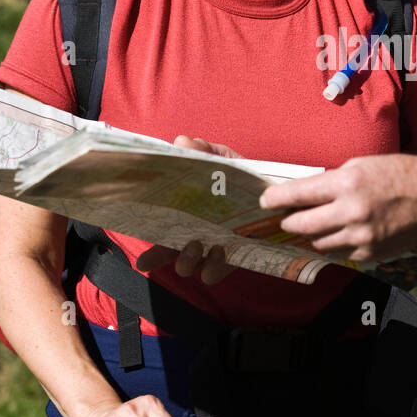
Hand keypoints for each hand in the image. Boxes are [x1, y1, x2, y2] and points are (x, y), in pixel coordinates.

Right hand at [135, 134, 241, 284]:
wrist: (275, 193)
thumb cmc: (242, 177)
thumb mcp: (223, 160)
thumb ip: (204, 151)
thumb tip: (182, 142)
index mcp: (183, 213)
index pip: (156, 228)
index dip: (144, 239)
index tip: (140, 252)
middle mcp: (191, 235)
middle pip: (163, 253)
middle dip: (156, 256)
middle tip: (167, 245)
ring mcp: (209, 250)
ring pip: (186, 267)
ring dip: (186, 259)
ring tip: (197, 243)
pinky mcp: (231, 260)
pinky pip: (213, 273)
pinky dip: (214, 265)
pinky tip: (222, 249)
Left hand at [258, 152, 416, 261]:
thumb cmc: (398, 174)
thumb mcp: (361, 165)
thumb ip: (332, 181)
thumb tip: (304, 194)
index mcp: (346, 183)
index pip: (297, 194)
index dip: (275, 199)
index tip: (265, 201)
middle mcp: (351, 212)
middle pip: (300, 225)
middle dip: (288, 221)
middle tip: (286, 217)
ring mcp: (361, 237)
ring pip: (318, 242)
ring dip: (313, 234)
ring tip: (317, 224)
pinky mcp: (370, 254)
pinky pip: (340, 253)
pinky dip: (336, 244)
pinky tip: (342, 233)